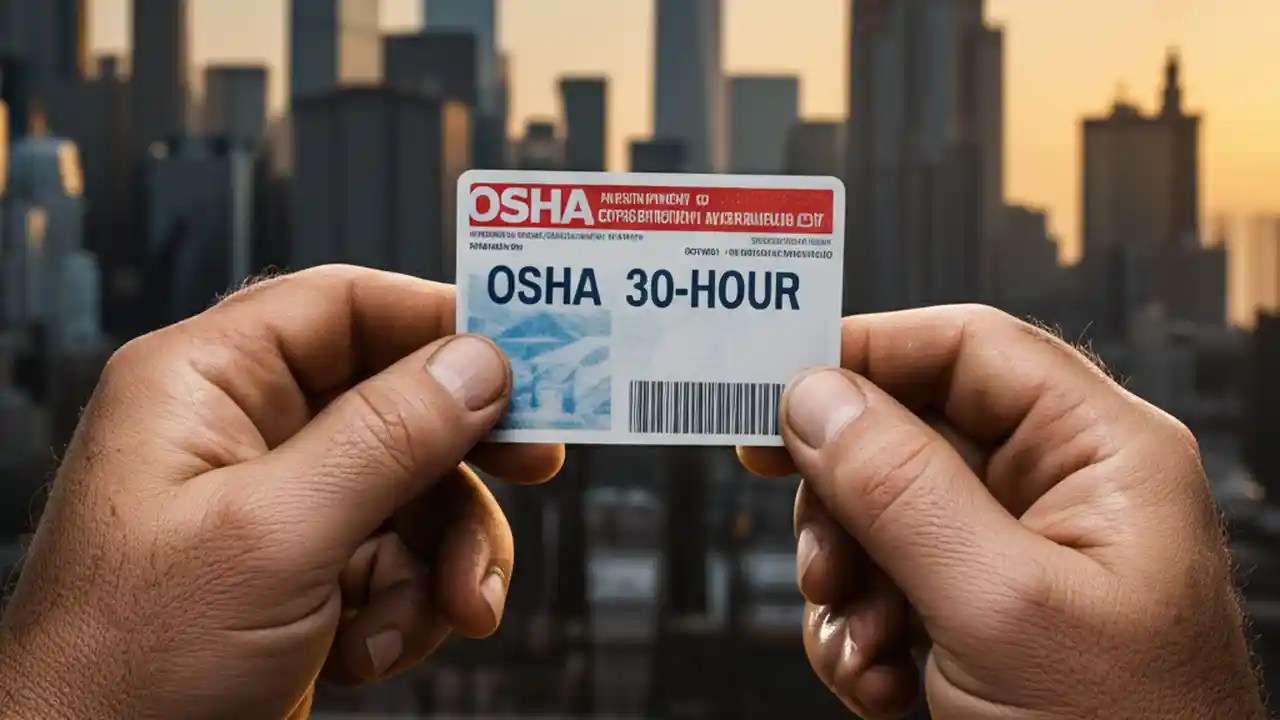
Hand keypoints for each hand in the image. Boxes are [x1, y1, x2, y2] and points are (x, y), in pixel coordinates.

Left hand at [0, 266, 563, 718]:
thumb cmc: (124, 669)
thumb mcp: (274, 538)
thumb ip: (384, 440)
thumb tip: (476, 364)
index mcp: (205, 386)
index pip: (344, 308)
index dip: (441, 321)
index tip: (526, 355)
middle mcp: (243, 437)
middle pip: (397, 403)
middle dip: (463, 457)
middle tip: (533, 465)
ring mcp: (277, 512)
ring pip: (412, 492)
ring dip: (445, 556)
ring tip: (451, 610)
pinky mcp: (302, 579)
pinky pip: (396, 562)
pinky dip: (410, 608)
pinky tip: (376, 651)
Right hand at [740, 306, 1263, 718]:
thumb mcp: (1000, 606)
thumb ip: (903, 492)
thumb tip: (818, 399)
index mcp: (1102, 455)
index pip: (967, 349)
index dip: (866, 353)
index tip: (776, 386)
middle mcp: (1061, 493)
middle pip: (908, 436)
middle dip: (845, 502)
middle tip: (821, 555)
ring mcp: (1020, 557)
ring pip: (885, 517)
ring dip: (847, 581)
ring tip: (858, 640)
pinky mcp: (983, 615)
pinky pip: (888, 584)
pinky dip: (860, 632)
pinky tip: (879, 680)